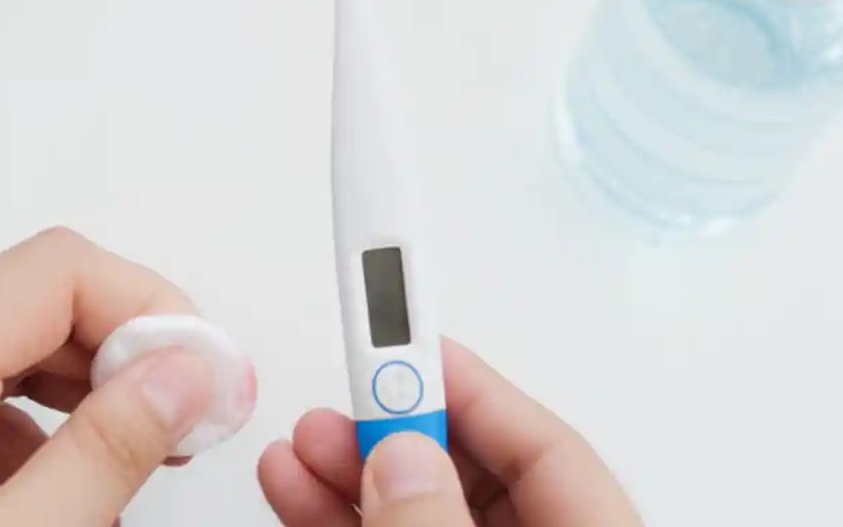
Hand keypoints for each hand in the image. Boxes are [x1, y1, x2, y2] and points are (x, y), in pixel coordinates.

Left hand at [0, 228, 213, 526]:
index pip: (57, 272)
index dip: (151, 309)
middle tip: (186, 420)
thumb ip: (105, 455)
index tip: (203, 370)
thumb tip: (180, 374)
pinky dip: (14, 419)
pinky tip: (47, 484)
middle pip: (26, 301)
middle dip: (121, 355)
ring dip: (74, 390)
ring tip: (127, 460)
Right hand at [258, 339, 641, 525]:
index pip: (547, 448)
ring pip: (420, 510)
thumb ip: (438, 526)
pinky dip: (341, 519)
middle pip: (475, 472)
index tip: (407, 335)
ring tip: (299, 445)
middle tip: (341, 394)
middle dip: (395, 430)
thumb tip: (402, 456)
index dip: (471, 386)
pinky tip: (296, 490)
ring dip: (351, 473)